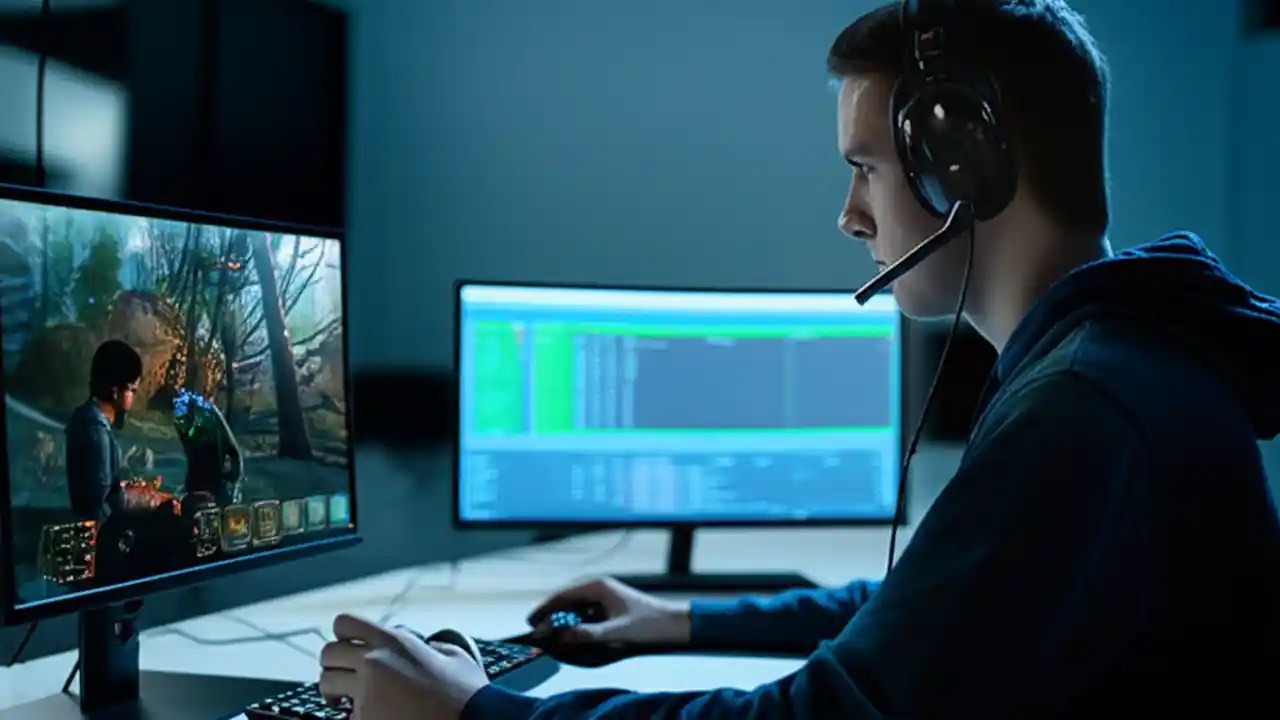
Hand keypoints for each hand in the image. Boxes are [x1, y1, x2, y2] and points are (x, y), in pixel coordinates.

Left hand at [319, 613, 488, 719]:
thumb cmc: (467, 695)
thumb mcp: (455, 657)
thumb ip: (432, 647)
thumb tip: (428, 648)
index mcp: (395, 642)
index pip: (345, 623)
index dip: (342, 635)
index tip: (348, 647)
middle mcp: (375, 662)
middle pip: (328, 653)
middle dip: (333, 665)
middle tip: (345, 677)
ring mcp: (367, 693)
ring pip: (326, 684)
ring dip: (334, 691)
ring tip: (347, 701)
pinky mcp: (364, 719)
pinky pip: (345, 713)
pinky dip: (354, 715)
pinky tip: (374, 716)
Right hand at [527, 576, 690, 644]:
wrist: (675, 624)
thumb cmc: (650, 625)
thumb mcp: (617, 632)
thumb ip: (590, 634)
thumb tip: (564, 636)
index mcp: (599, 587)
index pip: (563, 594)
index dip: (545, 607)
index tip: (531, 620)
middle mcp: (600, 588)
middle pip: (567, 599)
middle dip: (551, 614)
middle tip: (536, 629)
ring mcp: (605, 597)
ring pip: (575, 607)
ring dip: (563, 619)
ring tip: (549, 633)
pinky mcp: (610, 607)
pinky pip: (585, 613)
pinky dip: (575, 622)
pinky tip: (571, 634)